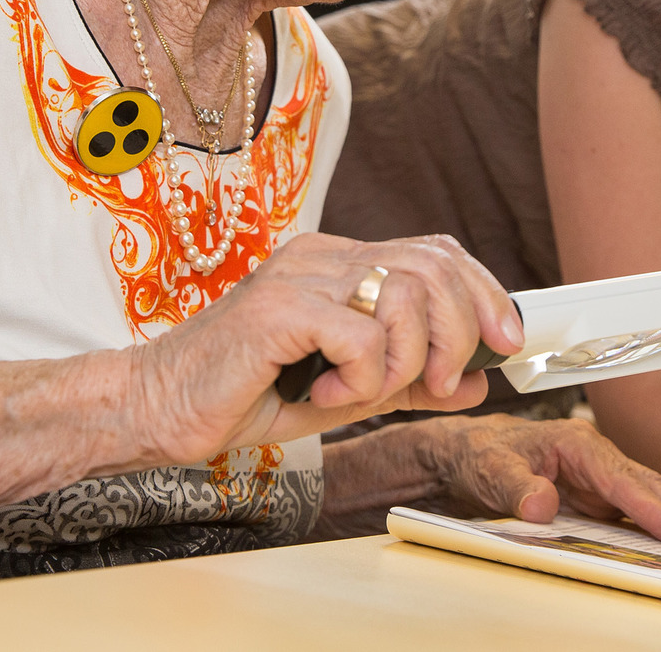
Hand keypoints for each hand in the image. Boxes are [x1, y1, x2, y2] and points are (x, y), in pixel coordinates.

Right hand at [122, 232, 524, 465]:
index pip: (435, 251)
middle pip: (432, 267)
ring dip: (407, 362)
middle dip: (460, 332)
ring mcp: (297, 276)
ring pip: (404, 299)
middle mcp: (321, 256)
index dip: (482, 292)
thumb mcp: (346, 392)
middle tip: (441, 385)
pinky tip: (324, 395)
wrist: (155, 409)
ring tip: (365, 393)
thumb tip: (477, 380)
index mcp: (336, 263)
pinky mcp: (278, 309)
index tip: (505, 342)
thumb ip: (409, 381)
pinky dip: (363, 378)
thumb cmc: (240, 396)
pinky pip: (362, 336)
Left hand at [416, 415, 660, 552]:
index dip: (653, 510)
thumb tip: (542, 504)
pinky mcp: (599, 492)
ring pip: (654, 495)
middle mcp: (596, 456)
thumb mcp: (490, 469)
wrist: (467, 451)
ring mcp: (601, 473)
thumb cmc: (481, 455)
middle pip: (650, 486)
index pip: (622, 481)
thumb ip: (516, 487)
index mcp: (577, 444)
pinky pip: (642, 505)